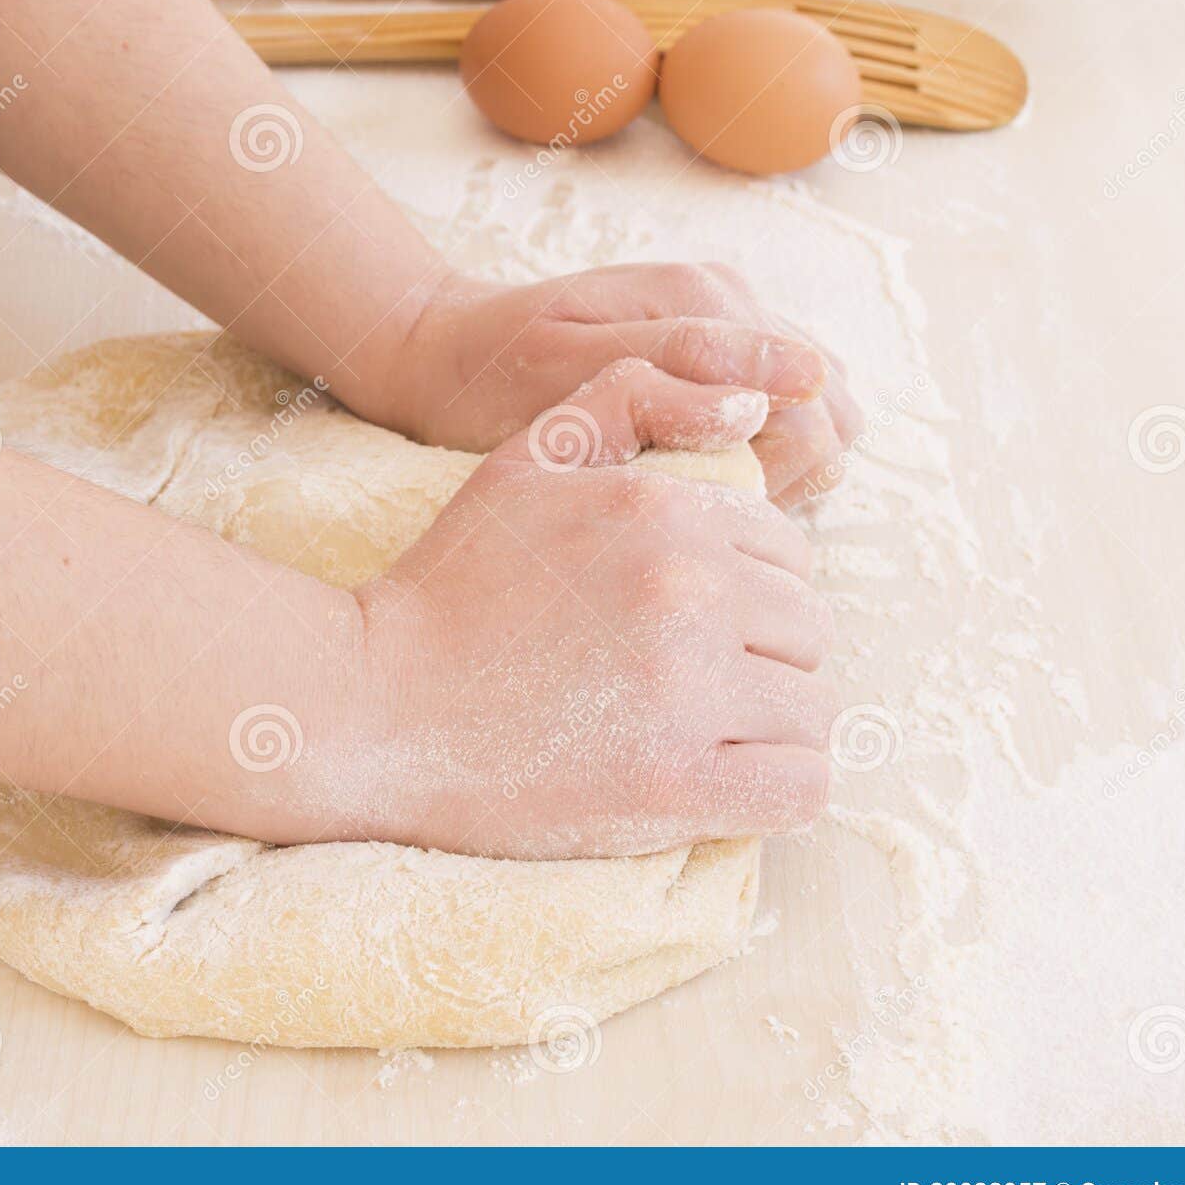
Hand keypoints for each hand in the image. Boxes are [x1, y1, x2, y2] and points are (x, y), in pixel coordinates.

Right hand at [350, 362, 836, 859]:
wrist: (370, 704)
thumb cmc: (448, 585)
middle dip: (762, 656)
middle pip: (809, 630)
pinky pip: (801, 787)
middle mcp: (691, 591)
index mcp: (666, 512)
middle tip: (687, 685)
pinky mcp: (674, 782)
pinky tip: (726, 783)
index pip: (789, 555)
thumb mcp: (526, 458)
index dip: (748, 595)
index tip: (690, 629)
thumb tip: (749, 396)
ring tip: (701, 736)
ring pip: (814, 710)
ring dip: (770, 726)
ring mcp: (687, 690)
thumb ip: (631, 398)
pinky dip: (780, 787)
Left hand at [371, 265, 860, 506]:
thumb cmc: (493, 376)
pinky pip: (779, 415)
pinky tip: (691, 474)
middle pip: (830, 416)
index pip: (814, 411)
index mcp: (705, 301)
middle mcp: (733, 302)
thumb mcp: (571, 373)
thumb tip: (803, 379)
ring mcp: (731, 323)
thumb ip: (685, 365)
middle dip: (784, 476)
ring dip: (775, 469)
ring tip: (689, 492)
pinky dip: (756, 456)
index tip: (705, 510)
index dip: (777, 481)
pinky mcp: (717, 350)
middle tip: (694, 504)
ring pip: (817, 419)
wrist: (446, 355)